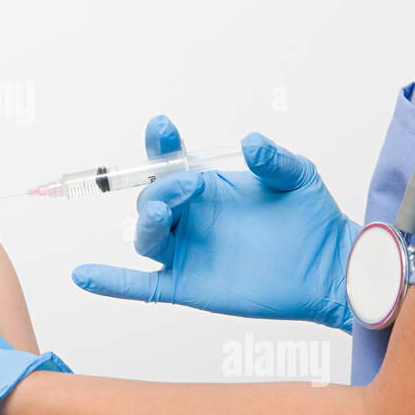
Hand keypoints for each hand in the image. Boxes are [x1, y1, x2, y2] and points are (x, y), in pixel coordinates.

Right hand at [71, 116, 360, 331]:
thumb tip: (250, 141)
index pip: (169, 162)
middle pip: (151, 199)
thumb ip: (273, 158)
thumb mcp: (297, 176)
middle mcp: (191, 217)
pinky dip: (111, 283)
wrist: (330, 269)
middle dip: (161, 190)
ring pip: (146, 238)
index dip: (159, 144)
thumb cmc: (312, 218)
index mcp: (207, 187)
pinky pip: (142, 287)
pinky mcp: (189, 286)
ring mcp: (187, 252)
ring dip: (146, 223)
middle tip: (189, 185)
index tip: (162, 127)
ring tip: (161, 215)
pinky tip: (85, 275)